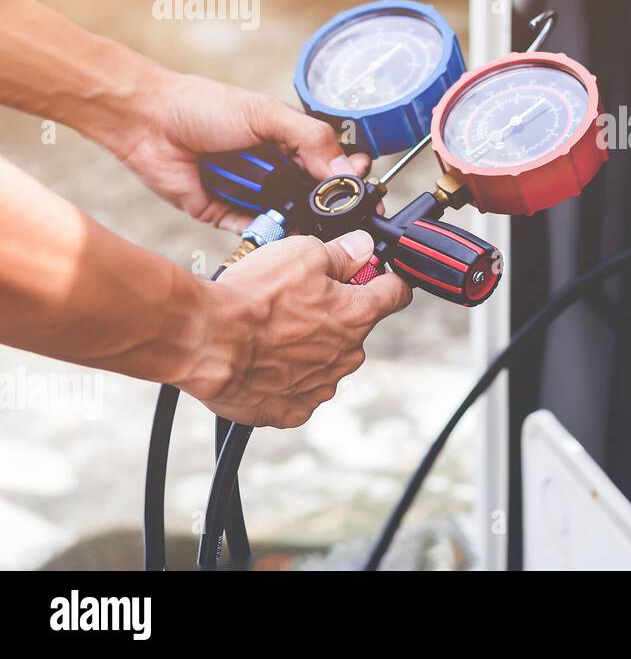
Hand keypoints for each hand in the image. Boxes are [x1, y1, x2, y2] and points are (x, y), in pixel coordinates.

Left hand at [109, 72, 369, 232]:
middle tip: (344, 212)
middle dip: (330, 205)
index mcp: (289, 140)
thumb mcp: (266, 114)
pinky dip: (269, 234)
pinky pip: (256, 231)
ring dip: (301, 221)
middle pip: (315, 195)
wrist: (147, 122)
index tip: (364, 188)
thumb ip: (310, 138)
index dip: (349, 176)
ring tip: (314, 224)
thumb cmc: (203, 106)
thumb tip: (346, 167)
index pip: (332, 162)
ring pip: (289, 216)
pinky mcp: (227, 213)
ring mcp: (252, 193)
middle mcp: (274, 169)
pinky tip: (282, 234)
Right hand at [181, 229, 412, 427]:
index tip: (374, 276)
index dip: (385, 280)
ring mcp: (321, 386)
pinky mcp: (293, 411)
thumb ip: (342, 252)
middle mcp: (348, 355)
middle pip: (354, 328)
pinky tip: (262, 361)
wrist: (206, 340)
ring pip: (326, 360)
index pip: (396, 294)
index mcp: (358, 315)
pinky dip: (285, 378)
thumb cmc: (253, 297)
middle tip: (297, 301)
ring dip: (308, 347)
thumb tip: (363, 248)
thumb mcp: (303, 253)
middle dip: (334, 313)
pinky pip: (299, 391)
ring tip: (270, 332)